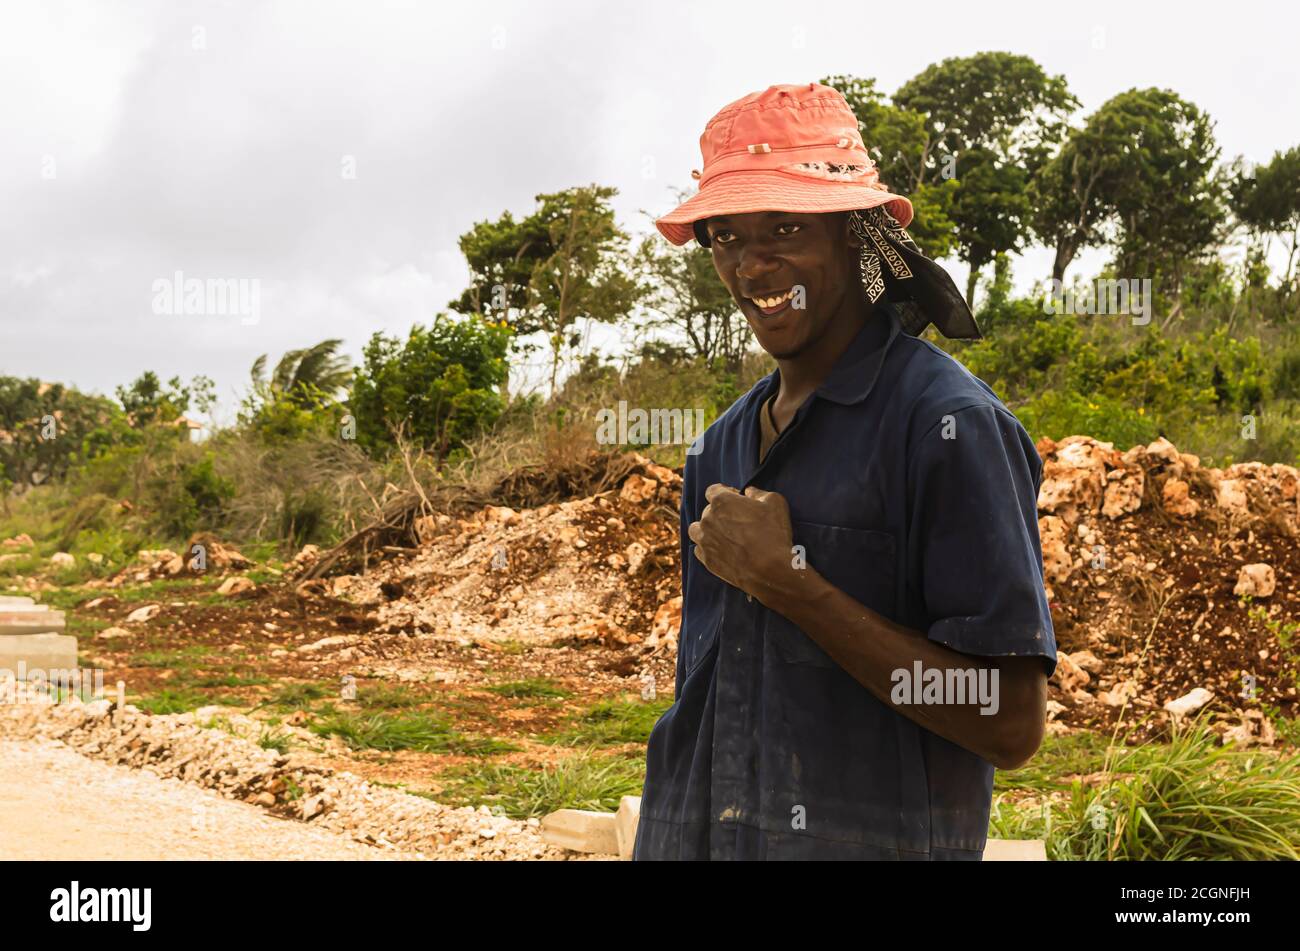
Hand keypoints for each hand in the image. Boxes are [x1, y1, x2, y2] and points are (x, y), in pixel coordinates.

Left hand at [687, 483, 798, 603]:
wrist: (769, 570)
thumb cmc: (773, 533)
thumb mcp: (775, 502)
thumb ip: (758, 492)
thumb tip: (749, 491)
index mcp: (721, 501)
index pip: (713, 490)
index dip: (725, 492)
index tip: (736, 499)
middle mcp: (707, 519)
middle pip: (707, 510)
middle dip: (720, 513)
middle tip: (738, 521)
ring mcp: (704, 540)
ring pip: (696, 529)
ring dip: (707, 529)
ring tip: (723, 535)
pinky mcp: (706, 559)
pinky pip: (699, 549)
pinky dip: (708, 548)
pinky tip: (722, 549)